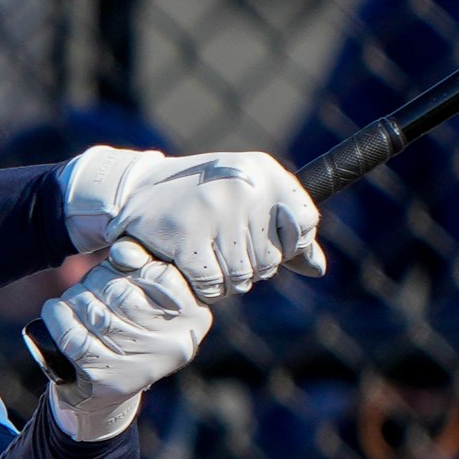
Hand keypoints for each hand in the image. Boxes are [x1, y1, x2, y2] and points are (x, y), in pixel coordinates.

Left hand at [36, 241, 209, 438]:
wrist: (107, 392)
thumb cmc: (131, 327)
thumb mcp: (147, 295)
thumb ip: (141, 264)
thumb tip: (121, 249)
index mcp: (193, 316)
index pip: (158, 273)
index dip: (129, 264)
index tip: (117, 263)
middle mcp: (173, 343)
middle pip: (122, 293)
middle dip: (98, 280)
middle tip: (90, 282)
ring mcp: (140, 364)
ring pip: (96, 314)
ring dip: (76, 298)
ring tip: (74, 297)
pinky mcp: (106, 379)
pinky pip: (74, 338)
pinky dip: (58, 318)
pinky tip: (55, 310)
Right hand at [60, 145, 325, 300]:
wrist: (140, 189)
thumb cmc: (204, 196)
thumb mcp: (250, 201)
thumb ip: (287, 233)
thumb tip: (318, 269)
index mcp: (265, 172)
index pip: (304, 223)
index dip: (289, 244)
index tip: (262, 240)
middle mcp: (245, 186)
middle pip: (271, 260)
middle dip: (248, 266)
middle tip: (222, 248)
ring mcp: (216, 211)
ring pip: (241, 277)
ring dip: (224, 279)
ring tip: (206, 255)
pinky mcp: (188, 235)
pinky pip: (212, 285)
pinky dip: (203, 285)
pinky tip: (190, 265)